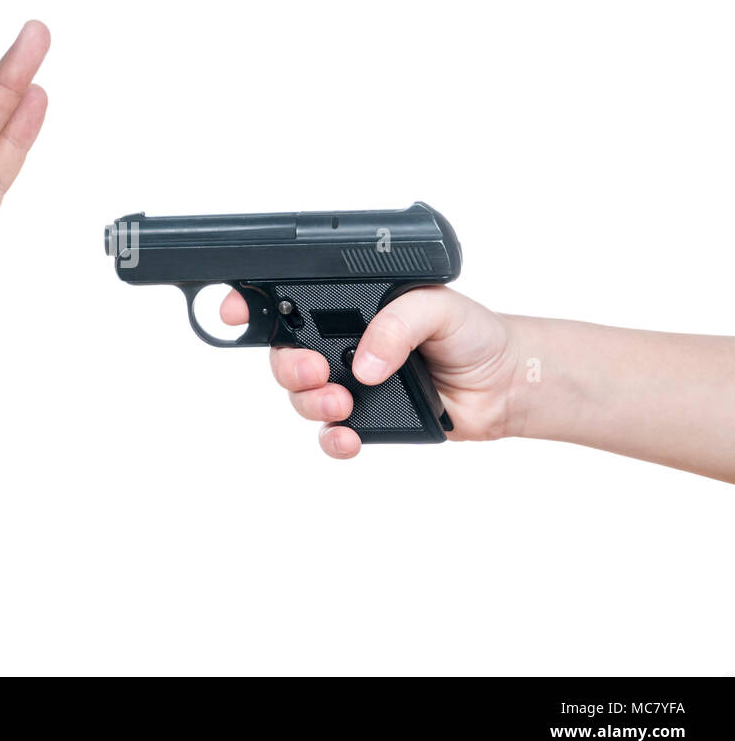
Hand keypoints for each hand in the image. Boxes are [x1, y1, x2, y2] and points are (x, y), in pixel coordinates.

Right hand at [222, 286, 522, 457]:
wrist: (505, 384)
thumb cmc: (473, 333)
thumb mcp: (438, 306)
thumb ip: (398, 322)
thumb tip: (363, 362)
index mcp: (349, 305)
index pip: (288, 300)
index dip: (253, 305)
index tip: (236, 312)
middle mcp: (340, 344)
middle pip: (284, 355)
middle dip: (288, 366)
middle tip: (315, 370)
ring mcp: (350, 384)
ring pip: (301, 397)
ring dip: (310, 402)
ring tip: (342, 402)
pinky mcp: (365, 420)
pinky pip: (331, 435)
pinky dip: (333, 439)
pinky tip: (348, 437)